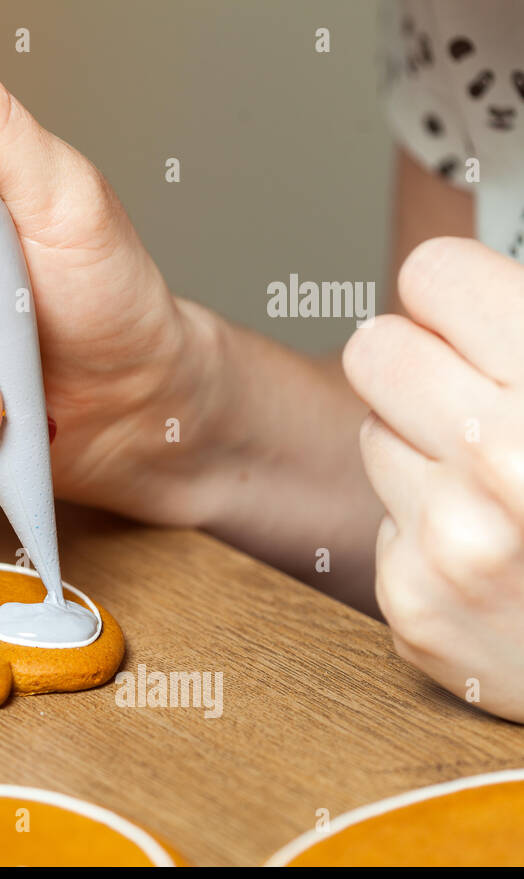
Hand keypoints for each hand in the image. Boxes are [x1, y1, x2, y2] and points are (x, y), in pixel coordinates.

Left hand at [344, 237, 523, 721]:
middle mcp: (507, 462)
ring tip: (504, 488)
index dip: (455, 294)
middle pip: (374, 348)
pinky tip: (495, 552)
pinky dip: (428, 527)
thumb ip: (523, 325)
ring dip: (424, 449)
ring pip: (372, 432)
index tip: (470, 314)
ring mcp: (452, 541)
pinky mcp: (414, 602)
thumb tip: (456, 278)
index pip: (434, 274)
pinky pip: (384, 520)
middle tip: (471, 393)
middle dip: (419, 363)